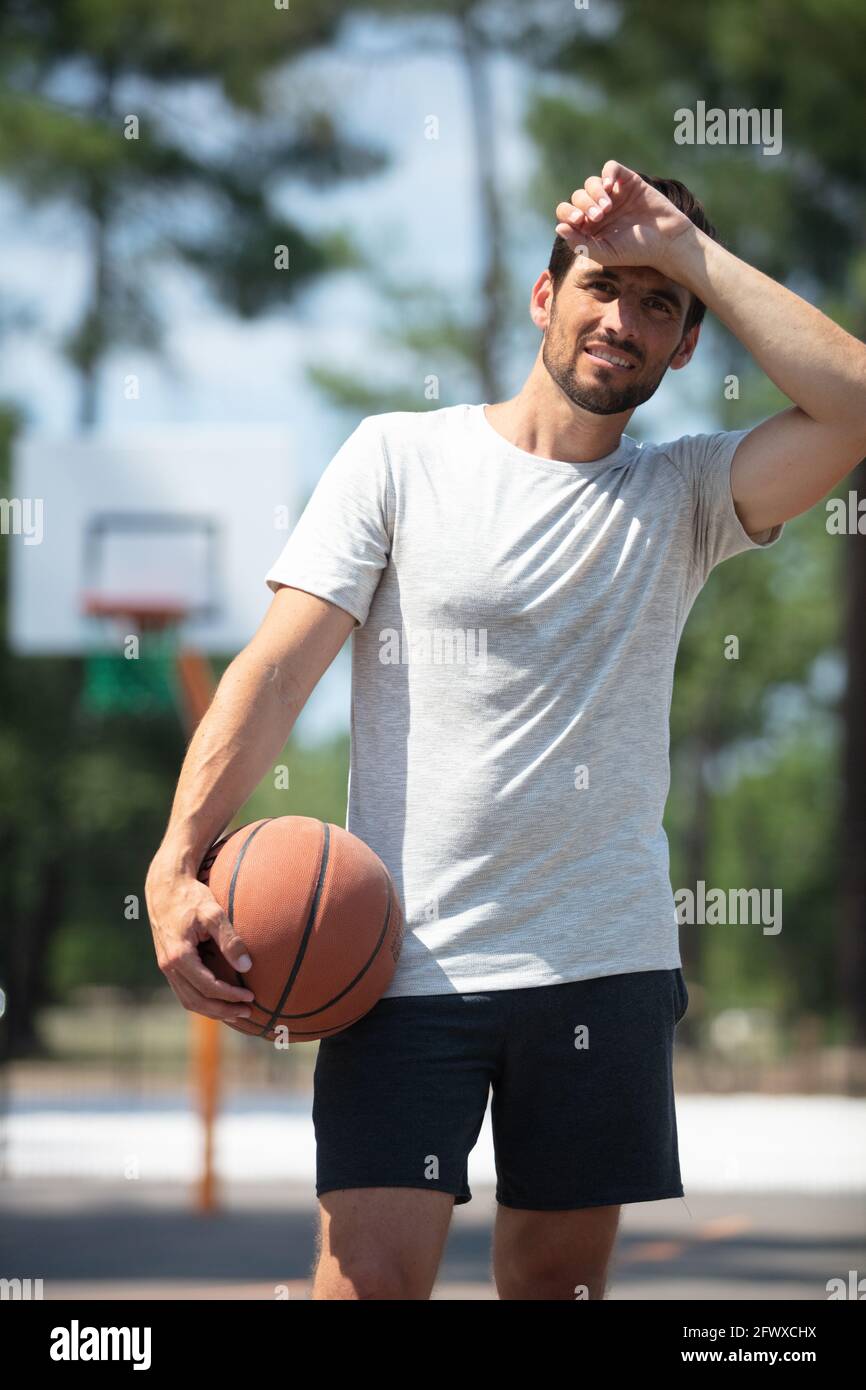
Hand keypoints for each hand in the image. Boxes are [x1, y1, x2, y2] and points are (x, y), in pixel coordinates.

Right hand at [145, 852, 255, 1022]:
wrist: (166, 887)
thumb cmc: (192, 897)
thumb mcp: (214, 913)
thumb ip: (230, 939)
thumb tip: (247, 966)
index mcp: (179, 956)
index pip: (208, 987)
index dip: (230, 996)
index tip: (250, 997)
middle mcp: (169, 966)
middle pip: (196, 1002)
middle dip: (222, 1011)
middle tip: (248, 1012)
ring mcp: (166, 967)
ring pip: (188, 1000)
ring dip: (212, 1010)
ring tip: (236, 1011)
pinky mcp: (169, 964)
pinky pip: (185, 991)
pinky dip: (202, 1000)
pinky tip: (220, 999)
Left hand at [554, 161, 698, 275]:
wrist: (666, 241)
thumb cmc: (635, 251)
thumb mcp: (604, 253)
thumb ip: (580, 244)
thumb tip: (558, 227)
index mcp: (588, 227)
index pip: (566, 213)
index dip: (568, 214)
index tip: (581, 222)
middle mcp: (597, 208)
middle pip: (577, 197)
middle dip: (584, 205)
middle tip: (599, 216)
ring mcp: (612, 194)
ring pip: (590, 183)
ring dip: (595, 193)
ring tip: (608, 208)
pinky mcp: (627, 181)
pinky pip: (610, 168)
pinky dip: (607, 174)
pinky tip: (611, 187)